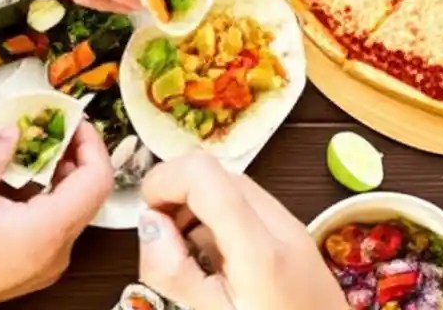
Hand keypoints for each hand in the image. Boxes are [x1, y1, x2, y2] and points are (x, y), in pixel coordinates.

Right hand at [0, 122, 114, 309]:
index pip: (97, 179)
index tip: (74, 121)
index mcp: (51, 228)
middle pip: (92, 193)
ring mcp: (55, 259)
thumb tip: (13, 130)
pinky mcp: (43, 264)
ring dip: (66, 175)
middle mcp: (63, 246)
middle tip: (58, 129)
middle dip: (80, 155)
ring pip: (78, 207)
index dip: (92, 144)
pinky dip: (53, 196)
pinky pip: (61, 223)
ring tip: (42, 148)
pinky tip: (28, 180)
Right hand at [138, 153, 347, 309]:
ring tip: (188, 259)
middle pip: (215, 173)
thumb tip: (149, 221)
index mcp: (260, 248)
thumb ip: (175, 271)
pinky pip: (247, 208)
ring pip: (231, 187)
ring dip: (196, 209)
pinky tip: (215, 261)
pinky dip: (218, 220)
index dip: (163, 183)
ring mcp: (292, 227)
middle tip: (166, 248)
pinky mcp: (293, 236)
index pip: (201, 171)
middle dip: (177, 198)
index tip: (149, 221)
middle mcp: (281, 225)